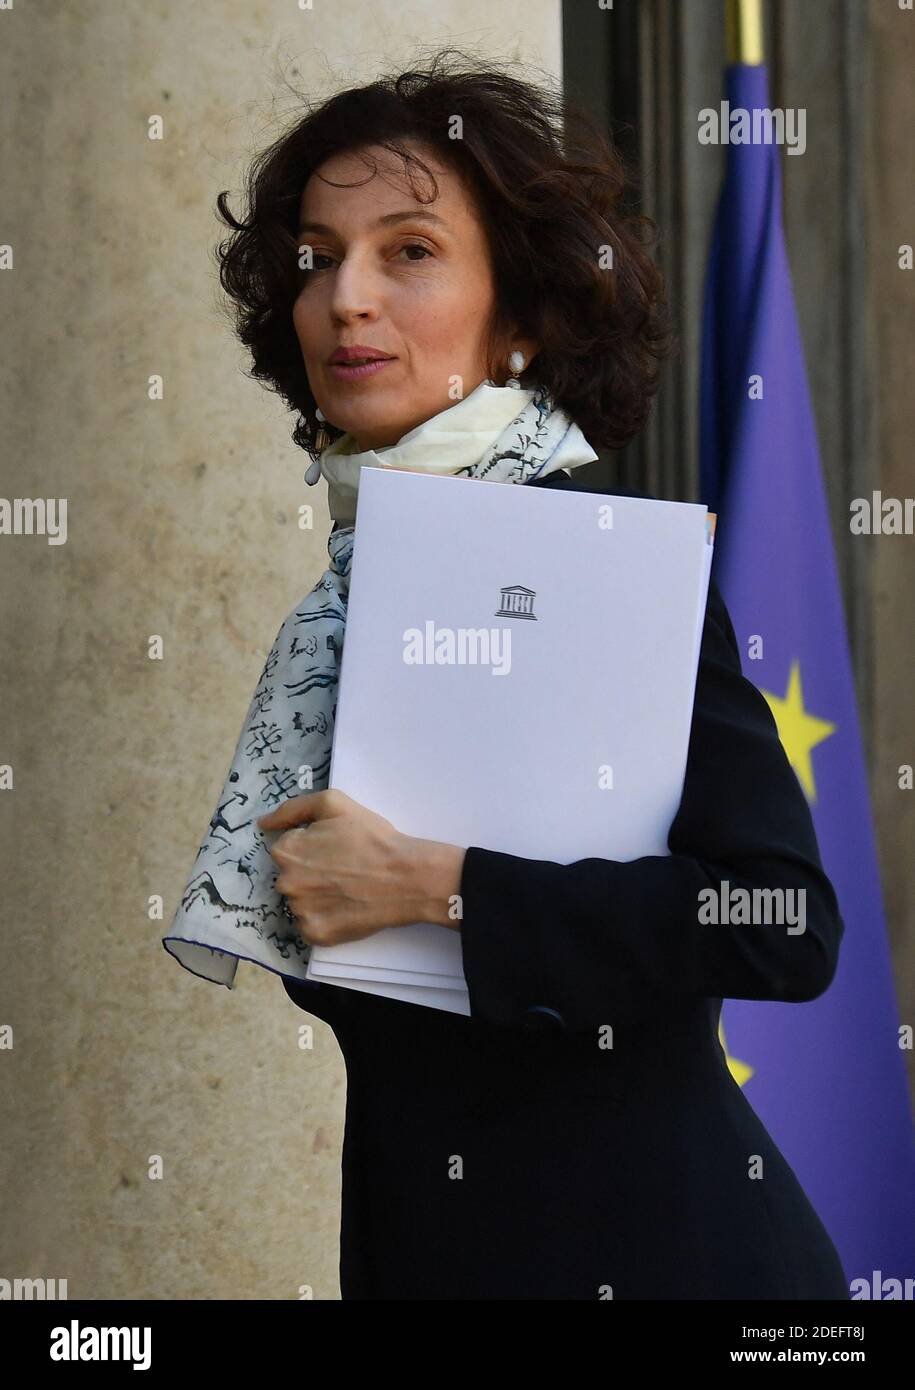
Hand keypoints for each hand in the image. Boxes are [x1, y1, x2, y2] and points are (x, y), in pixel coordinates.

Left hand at [257, 789, 437, 946]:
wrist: (405, 877)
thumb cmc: (372, 838)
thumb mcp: (333, 803)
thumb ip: (293, 809)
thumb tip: (263, 824)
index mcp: (286, 851)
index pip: (286, 850)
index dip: (311, 847)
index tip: (334, 848)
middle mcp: (286, 883)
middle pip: (291, 877)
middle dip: (311, 872)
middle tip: (343, 869)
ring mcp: (300, 911)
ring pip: (301, 902)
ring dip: (317, 896)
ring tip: (347, 888)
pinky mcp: (315, 934)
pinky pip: (311, 926)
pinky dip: (325, 918)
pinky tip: (346, 907)